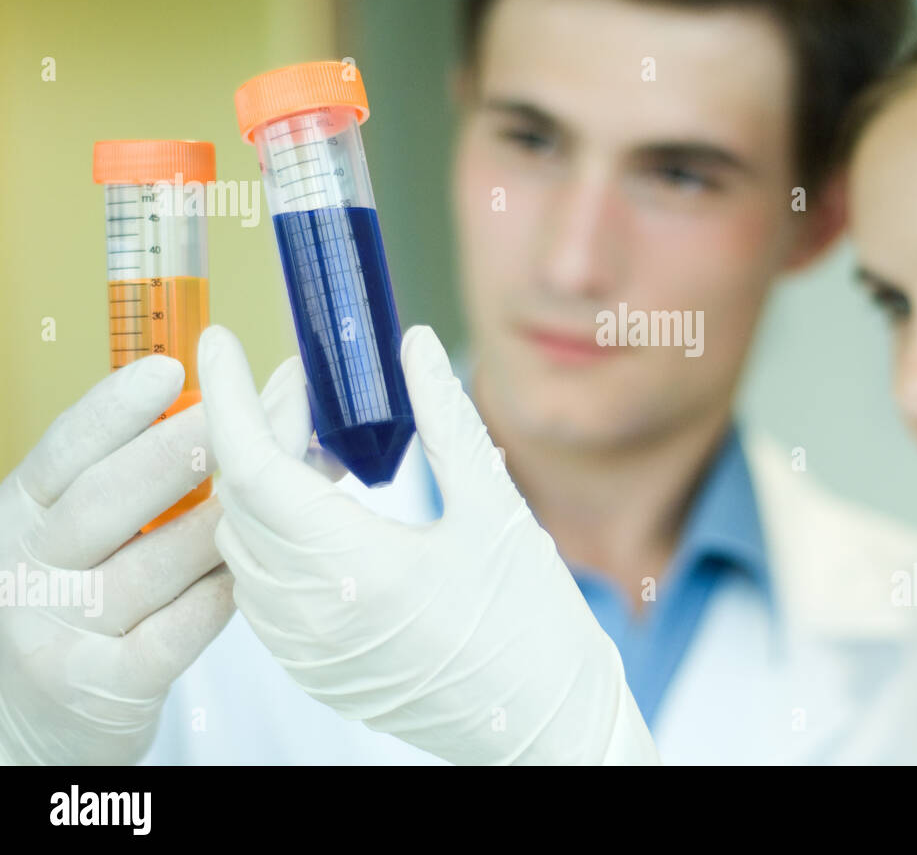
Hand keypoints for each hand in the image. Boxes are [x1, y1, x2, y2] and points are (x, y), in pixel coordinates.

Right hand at [0, 353, 310, 764]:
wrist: (34, 721)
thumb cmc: (78, 599)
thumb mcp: (77, 533)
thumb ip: (131, 478)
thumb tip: (228, 401)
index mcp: (23, 513)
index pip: (64, 452)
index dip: (115, 409)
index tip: (169, 369)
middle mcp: (31, 567)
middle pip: (106, 499)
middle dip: (181, 451)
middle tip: (243, 415)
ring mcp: (61, 631)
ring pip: (151, 565)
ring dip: (222, 523)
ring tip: (282, 486)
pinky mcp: (101, 687)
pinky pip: (172, 634)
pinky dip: (216, 597)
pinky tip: (255, 569)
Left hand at [198, 323, 658, 764]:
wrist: (544, 726)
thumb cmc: (535, 627)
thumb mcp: (497, 510)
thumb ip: (446, 419)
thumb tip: (415, 347)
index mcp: (359, 571)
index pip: (255, 468)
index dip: (230, 397)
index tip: (219, 343)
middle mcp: (312, 617)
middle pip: (242, 496)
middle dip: (262, 426)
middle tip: (311, 386)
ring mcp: (304, 651)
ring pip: (241, 542)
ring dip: (264, 480)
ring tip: (324, 447)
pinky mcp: (309, 669)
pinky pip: (258, 585)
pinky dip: (272, 531)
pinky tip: (323, 509)